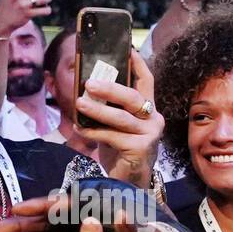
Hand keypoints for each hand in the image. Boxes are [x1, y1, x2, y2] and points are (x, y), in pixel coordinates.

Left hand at [76, 52, 163, 186]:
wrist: (129, 183)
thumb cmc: (121, 150)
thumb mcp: (116, 125)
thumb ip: (109, 108)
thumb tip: (85, 89)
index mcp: (148, 109)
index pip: (147, 81)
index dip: (138, 64)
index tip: (127, 49)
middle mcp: (154, 119)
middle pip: (133, 97)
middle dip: (111, 87)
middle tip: (89, 83)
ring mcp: (149, 135)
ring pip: (121, 117)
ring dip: (97, 109)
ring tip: (78, 104)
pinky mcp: (140, 149)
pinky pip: (112, 136)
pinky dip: (93, 132)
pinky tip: (79, 129)